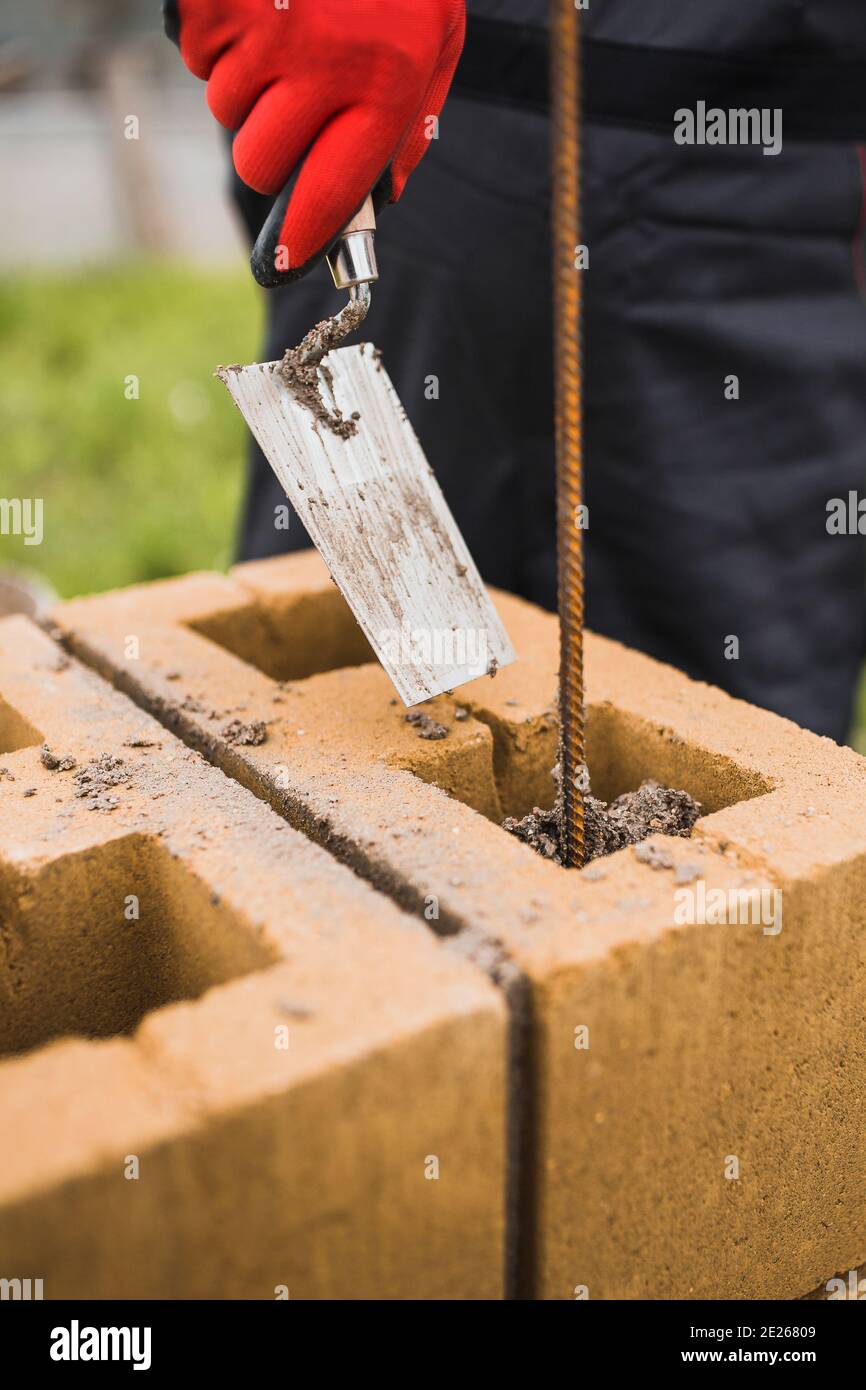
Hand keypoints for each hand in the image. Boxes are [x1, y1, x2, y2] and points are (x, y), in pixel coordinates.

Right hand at [165, 0, 465, 285]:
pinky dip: (219, 41)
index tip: (286, 259)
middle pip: (261, 163)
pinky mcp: (215, 5)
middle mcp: (323, 65)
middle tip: (290, 107)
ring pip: (227, 111)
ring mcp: (263, 30)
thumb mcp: (437, 35)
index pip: (331, 191)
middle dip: (268, 147)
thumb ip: (414, 121)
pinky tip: (258, 4)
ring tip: (284, 31)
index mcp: (385, 81)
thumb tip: (387, 196)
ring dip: (246, 87)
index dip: (303, 236)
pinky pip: (199, 57)